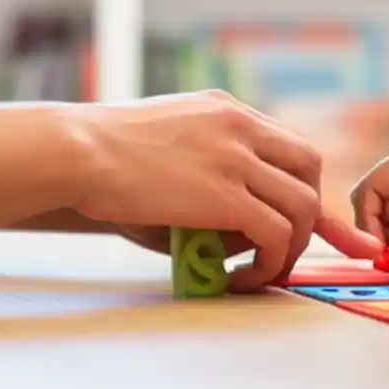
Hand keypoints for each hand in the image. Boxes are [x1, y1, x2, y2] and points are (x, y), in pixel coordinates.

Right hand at [73, 90, 372, 291]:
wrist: (78, 152)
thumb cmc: (102, 160)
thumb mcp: (165, 150)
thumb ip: (205, 178)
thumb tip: (231, 237)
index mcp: (224, 110)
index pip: (285, 144)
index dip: (298, 184)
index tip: (305, 219)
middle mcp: (239, 126)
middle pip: (309, 167)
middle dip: (309, 212)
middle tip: (286, 248)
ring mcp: (236, 158)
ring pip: (302, 206)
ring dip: (290, 247)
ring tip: (262, 272)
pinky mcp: (225, 195)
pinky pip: (274, 234)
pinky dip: (268, 263)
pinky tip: (240, 278)